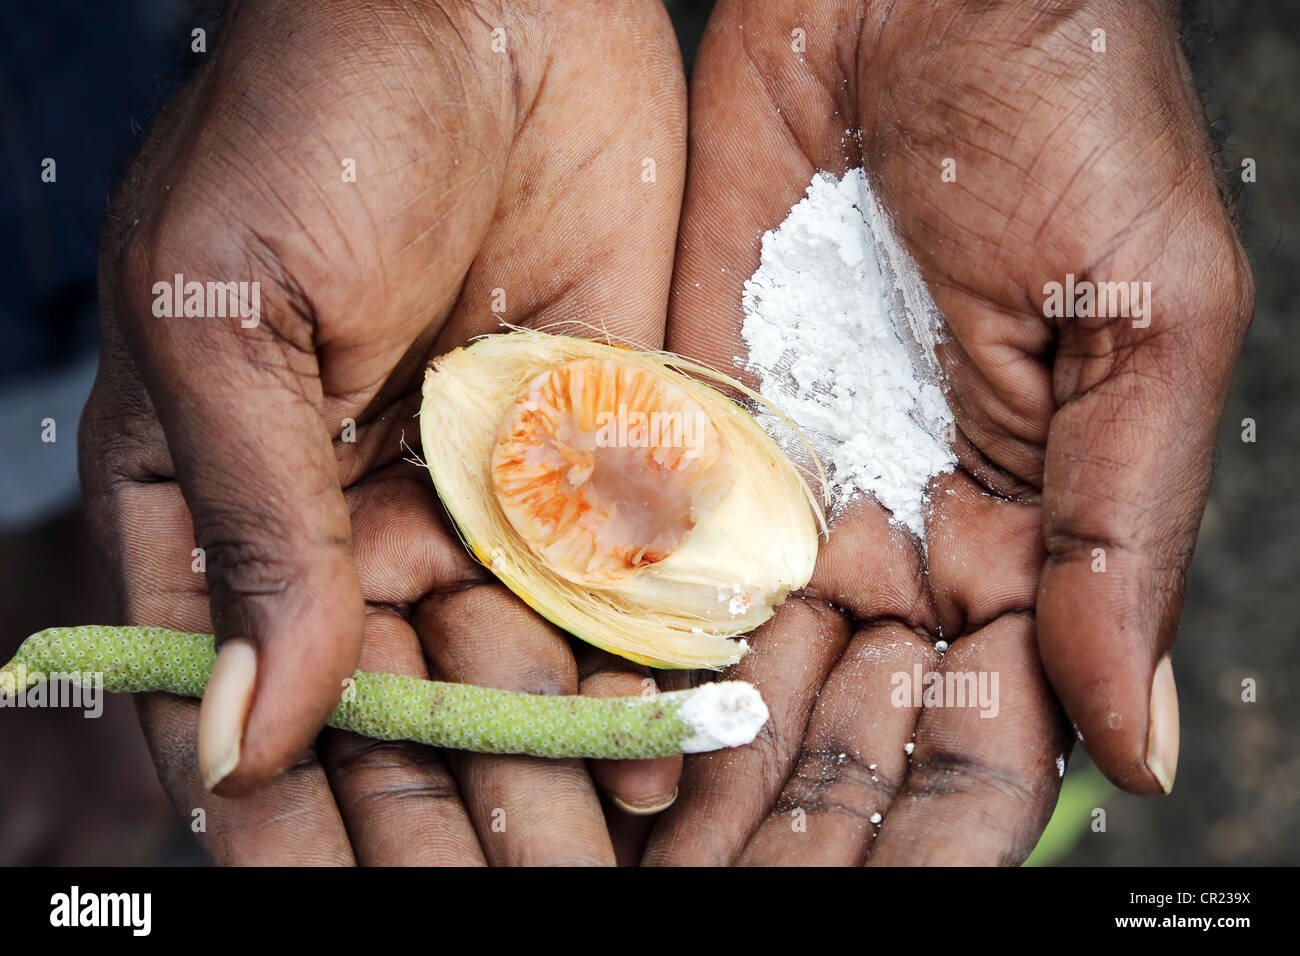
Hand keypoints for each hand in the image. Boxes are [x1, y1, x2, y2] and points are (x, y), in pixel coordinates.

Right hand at [82, 0, 685, 863]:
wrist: (475, 6)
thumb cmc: (312, 128)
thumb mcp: (233, 326)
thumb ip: (252, 529)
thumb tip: (241, 730)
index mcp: (241, 497)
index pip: (252, 687)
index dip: (282, 798)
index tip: (321, 882)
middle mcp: (368, 518)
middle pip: (398, 708)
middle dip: (443, 809)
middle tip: (509, 896)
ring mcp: (490, 493)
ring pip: (519, 669)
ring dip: (556, 767)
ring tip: (604, 860)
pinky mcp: (599, 452)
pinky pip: (621, 586)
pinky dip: (645, 668)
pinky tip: (678, 746)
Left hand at [643, 0, 1251, 863]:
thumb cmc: (1072, 125)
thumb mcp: (1144, 328)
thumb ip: (1120, 534)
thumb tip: (1136, 737)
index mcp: (1021, 530)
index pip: (983, 720)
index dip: (939, 815)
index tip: (892, 890)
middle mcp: (896, 531)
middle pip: (849, 720)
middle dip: (804, 818)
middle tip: (742, 902)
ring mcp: (785, 486)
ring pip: (744, 670)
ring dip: (708, 769)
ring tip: (660, 861)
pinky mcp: (689, 423)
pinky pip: (656, 557)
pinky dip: (632, 649)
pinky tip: (600, 733)